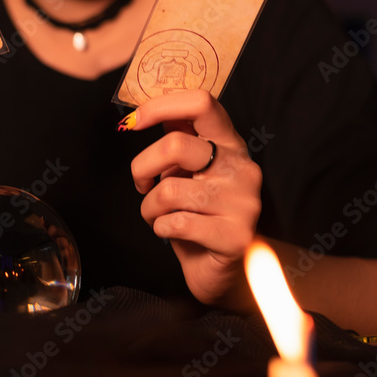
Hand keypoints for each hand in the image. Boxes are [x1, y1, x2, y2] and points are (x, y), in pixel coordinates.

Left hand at [122, 91, 261, 307]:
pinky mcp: (235, 236)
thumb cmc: (200, 218)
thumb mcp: (188, 174)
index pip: (201, 103)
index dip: (161, 105)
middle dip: (142, 167)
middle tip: (141, 184)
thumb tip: (148, 109)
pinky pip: (176, 223)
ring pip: (169, 190)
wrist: (224, 272)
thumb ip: (177, 141)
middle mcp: (242, 168)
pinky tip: (171, 233)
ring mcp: (243, 202)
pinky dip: (160, 229)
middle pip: (176, 145)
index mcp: (231, 145)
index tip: (133, 121)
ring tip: (158, 216)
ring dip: (150, 207)